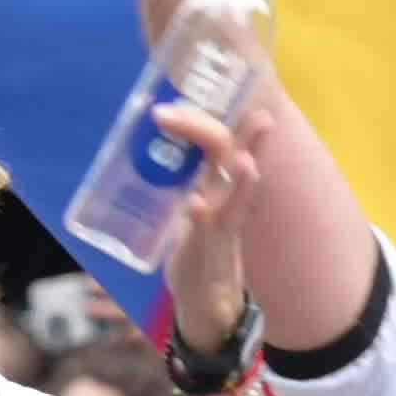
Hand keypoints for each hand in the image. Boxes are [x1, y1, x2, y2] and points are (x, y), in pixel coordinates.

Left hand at [160, 102, 274, 350]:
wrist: (206, 299)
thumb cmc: (195, 247)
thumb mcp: (191, 206)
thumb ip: (184, 181)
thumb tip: (151, 144)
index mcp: (216, 183)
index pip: (221, 142)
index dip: (207, 119)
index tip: (179, 97)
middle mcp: (223, 198)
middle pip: (234, 160)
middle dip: (234, 136)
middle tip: (222, 114)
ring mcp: (218, 224)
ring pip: (234, 195)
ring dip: (239, 178)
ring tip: (244, 159)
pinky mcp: (207, 250)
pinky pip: (207, 231)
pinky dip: (202, 215)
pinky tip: (198, 204)